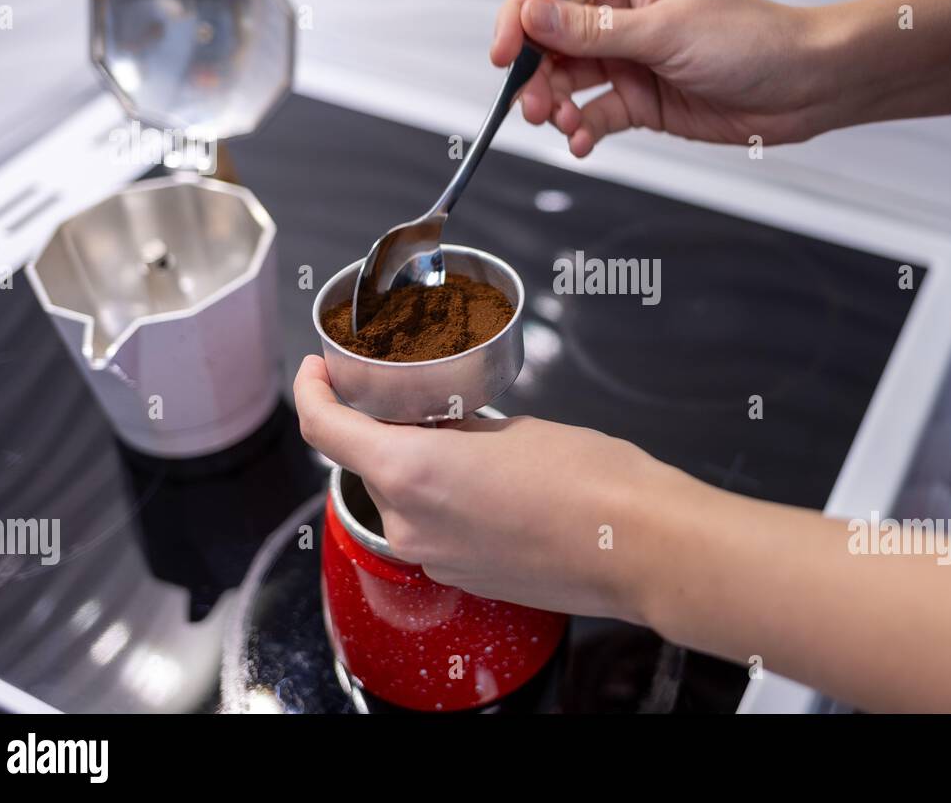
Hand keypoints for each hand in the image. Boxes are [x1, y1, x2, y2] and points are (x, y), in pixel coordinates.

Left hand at [294, 355, 700, 618]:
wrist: (639, 544)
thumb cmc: (589, 480)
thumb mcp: (513, 428)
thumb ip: (457, 427)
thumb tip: (443, 426)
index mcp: (409, 471)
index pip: (322, 428)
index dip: (311, 390)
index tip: (318, 371)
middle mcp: (410, 523)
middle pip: (371, 464)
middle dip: (393, 431)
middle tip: (433, 402)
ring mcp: (435, 559)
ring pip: (407, 499)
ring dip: (427, 469)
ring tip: (480, 446)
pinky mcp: (464, 579)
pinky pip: (437, 531)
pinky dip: (451, 504)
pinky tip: (498, 488)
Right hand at [491, 0, 839, 155]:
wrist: (801, 86)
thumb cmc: (749, 39)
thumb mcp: (664, 31)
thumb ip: (593, 30)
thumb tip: (532, 16)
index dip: (519, 17)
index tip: (504, 54)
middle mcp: (620, 12)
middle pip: (549, 40)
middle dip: (535, 74)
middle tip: (533, 106)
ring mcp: (628, 58)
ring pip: (566, 81)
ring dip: (554, 105)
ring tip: (560, 125)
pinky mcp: (640, 99)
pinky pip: (594, 114)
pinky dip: (582, 131)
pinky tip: (582, 143)